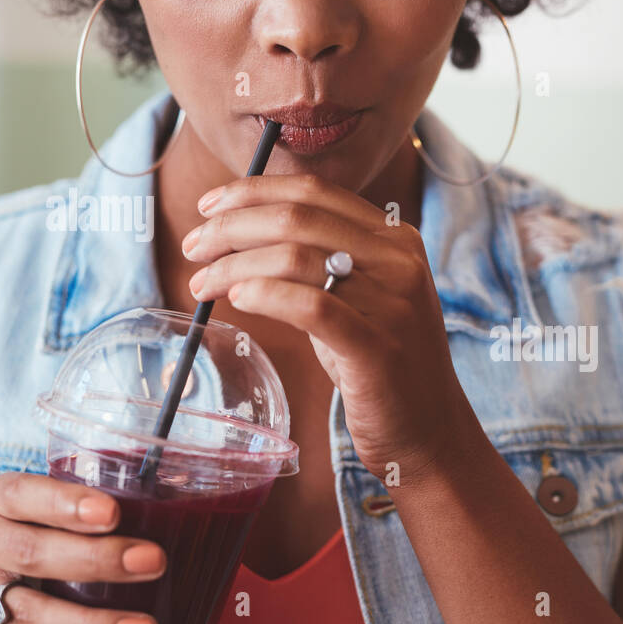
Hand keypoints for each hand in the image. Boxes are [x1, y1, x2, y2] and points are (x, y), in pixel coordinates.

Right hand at [0, 473, 165, 623]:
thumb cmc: (26, 530)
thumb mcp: (36, 507)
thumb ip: (86, 508)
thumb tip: (176, 511)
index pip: (23, 495)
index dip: (65, 504)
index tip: (113, 512)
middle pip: (32, 554)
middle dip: (97, 561)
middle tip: (154, 562)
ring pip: (33, 614)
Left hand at [183, 172, 473, 483]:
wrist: (428, 431)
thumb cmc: (379, 364)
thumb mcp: (360, 298)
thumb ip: (322, 261)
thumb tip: (244, 230)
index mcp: (396, 239)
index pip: (314, 192)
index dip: (252, 192)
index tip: (210, 206)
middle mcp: (399, 262)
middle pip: (297, 219)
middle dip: (231, 227)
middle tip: (194, 247)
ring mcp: (392, 303)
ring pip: (294, 259)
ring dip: (233, 266)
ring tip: (202, 285)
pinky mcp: (376, 347)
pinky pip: (309, 307)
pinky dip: (264, 296)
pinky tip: (236, 301)